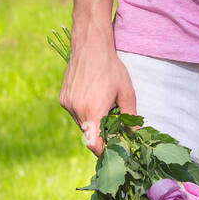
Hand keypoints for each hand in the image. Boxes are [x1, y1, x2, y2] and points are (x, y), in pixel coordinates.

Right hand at [58, 36, 137, 157]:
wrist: (90, 47)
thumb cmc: (111, 68)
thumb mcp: (126, 92)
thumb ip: (130, 116)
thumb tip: (135, 134)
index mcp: (93, 111)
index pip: (94, 143)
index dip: (103, 151)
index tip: (112, 152)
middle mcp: (77, 110)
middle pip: (88, 134)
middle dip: (101, 134)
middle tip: (113, 126)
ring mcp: (67, 104)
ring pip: (81, 124)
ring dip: (92, 122)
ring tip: (102, 105)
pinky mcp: (62, 98)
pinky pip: (74, 113)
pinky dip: (83, 112)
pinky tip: (92, 97)